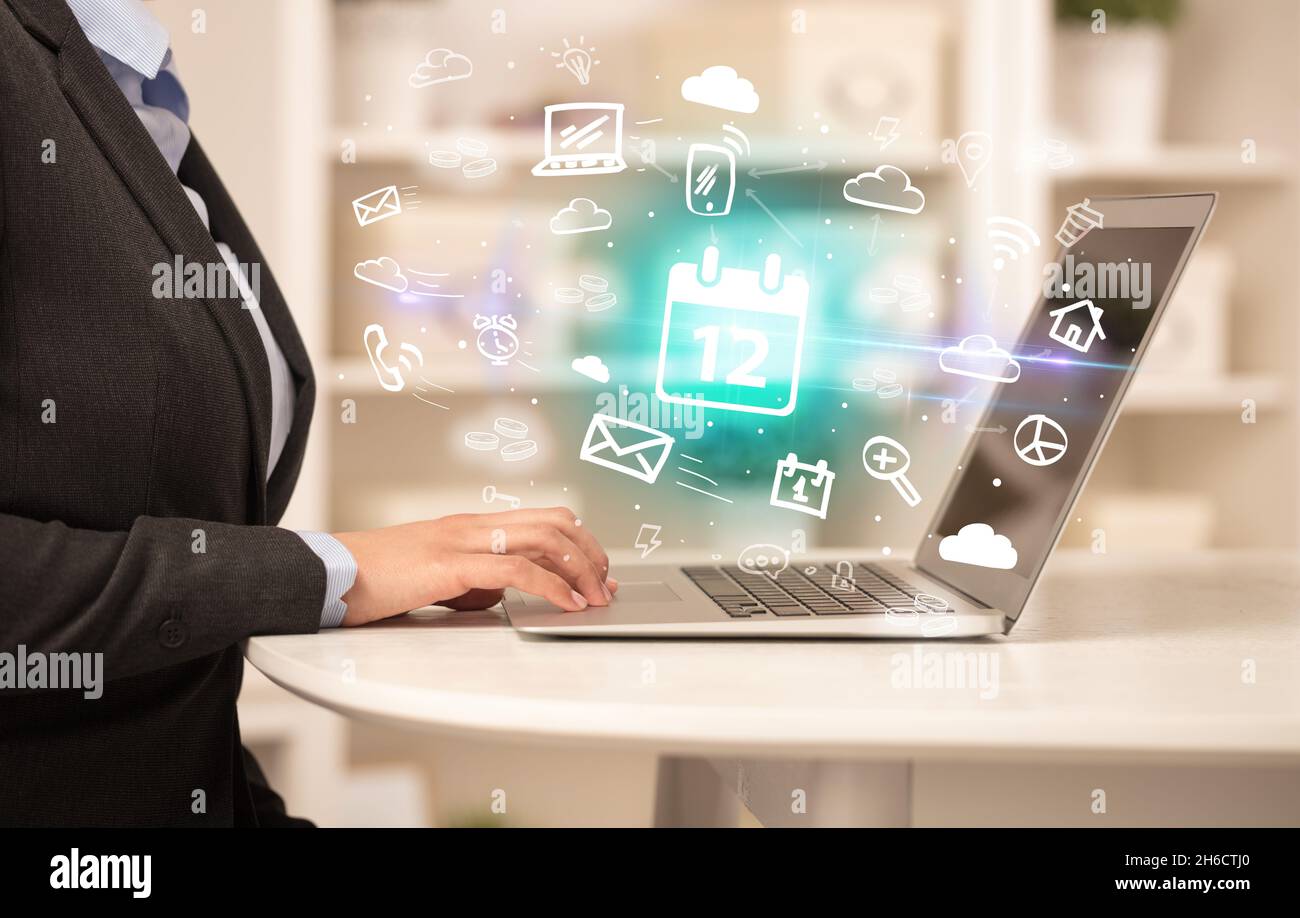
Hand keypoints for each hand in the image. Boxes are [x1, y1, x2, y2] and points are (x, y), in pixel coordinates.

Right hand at [331, 508, 616, 625]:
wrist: (331, 575)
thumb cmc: (376, 579)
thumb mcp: (436, 578)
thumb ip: (473, 581)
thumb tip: (502, 596)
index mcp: (471, 525)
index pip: (543, 519)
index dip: (580, 543)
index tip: (599, 571)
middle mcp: (473, 525)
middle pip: (555, 521)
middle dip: (591, 553)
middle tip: (607, 584)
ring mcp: (463, 540)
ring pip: (544, 538)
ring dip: (580, 568)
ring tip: (596, 596)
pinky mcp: (451, 565)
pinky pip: (517, 569)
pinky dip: (552, 586)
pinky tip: (566, 604)